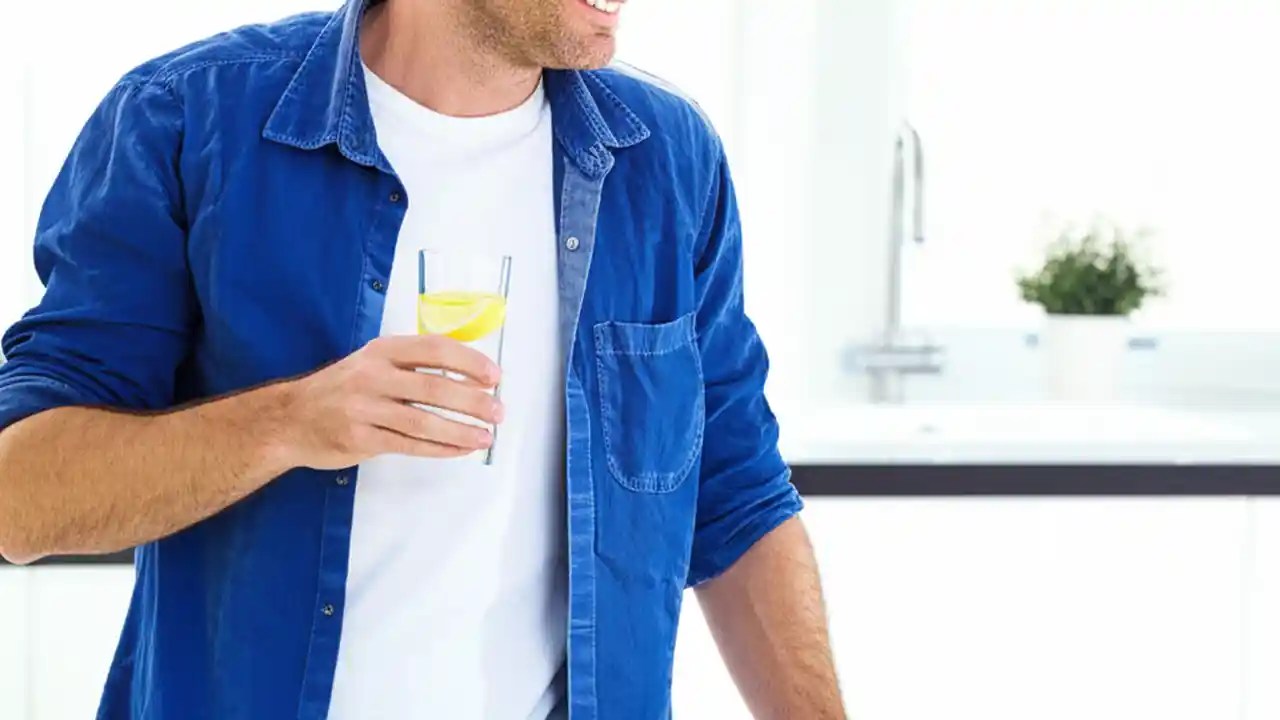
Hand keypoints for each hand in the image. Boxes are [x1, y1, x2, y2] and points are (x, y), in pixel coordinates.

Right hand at [278, 335, 503, 468]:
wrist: (290, 419)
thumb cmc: (341, 390)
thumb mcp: (372, 363)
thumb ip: (412, 366)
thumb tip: (469, 377)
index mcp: (382, 351)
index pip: (434, 349)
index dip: (469, 361)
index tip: (494, 376)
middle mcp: (373, 376)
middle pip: (434, 387)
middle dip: (473, 402)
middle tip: (498, 412)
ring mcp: (364, 409)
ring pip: (424, 421)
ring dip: (461, 431)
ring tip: (486, 437)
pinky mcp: (360, 439)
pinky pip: (409, 445)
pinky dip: (440, 448)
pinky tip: (460, 449)